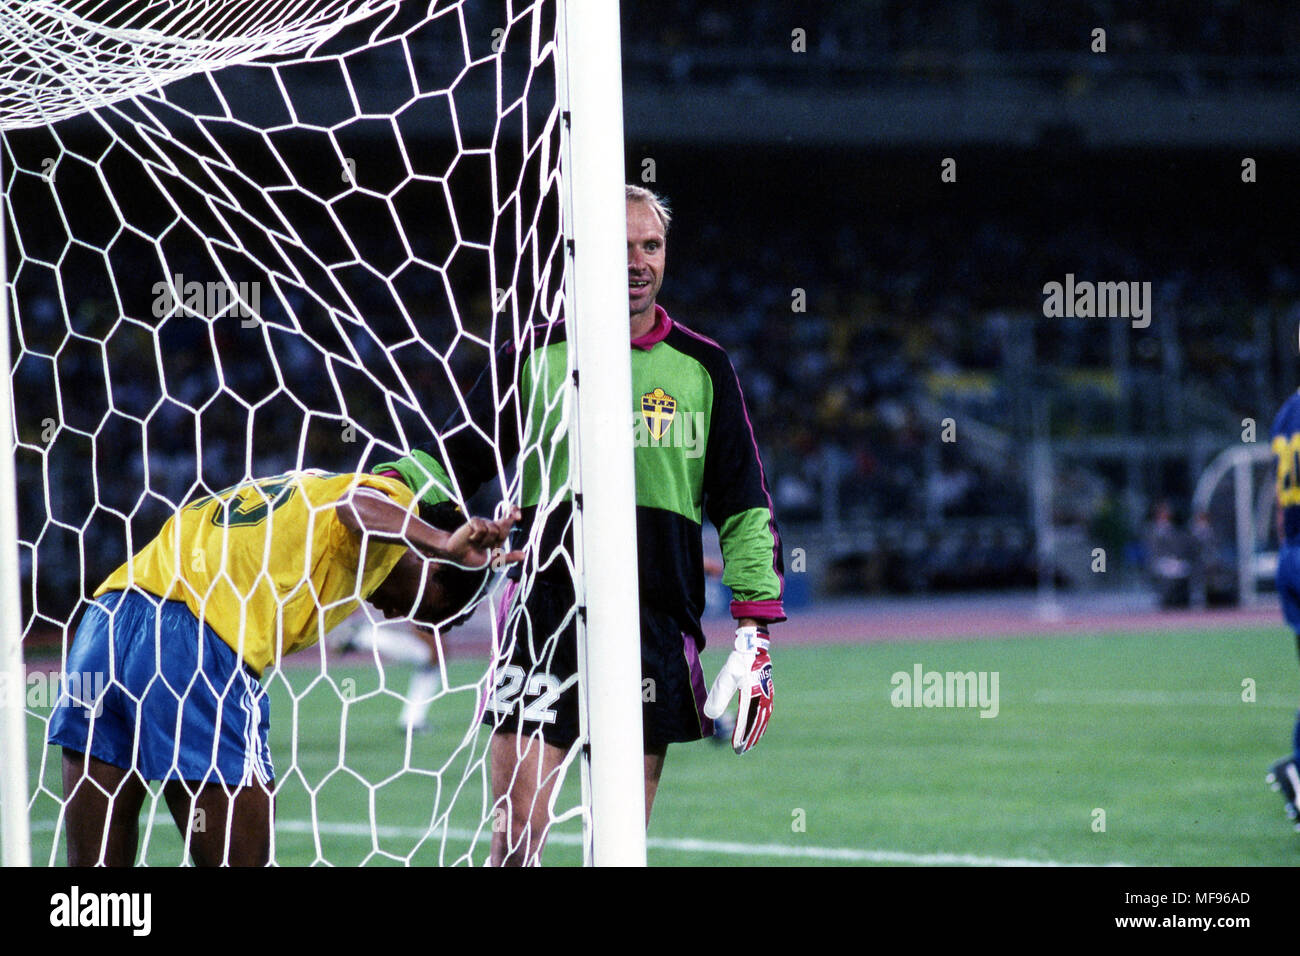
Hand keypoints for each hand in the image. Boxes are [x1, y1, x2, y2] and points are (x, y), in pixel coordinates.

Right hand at [440, 505, 523, 568]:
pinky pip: (482, 529)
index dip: (514, 512)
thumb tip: (523, 555)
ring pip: (493, 530)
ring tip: (476, 544)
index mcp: (498, 532)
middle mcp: (492, 525)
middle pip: (505, 525)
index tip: (518, 517)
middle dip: (498, 539)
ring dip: (485, 542)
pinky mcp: (474, 521)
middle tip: (486, 548)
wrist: (458, 557)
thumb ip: (508, 558)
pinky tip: (470, 539)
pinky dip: (477, 537)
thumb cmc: (475, 558)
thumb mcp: (494, 561)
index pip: (509, 517)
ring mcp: (483, 522)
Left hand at [703, 625, 772, 753]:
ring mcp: (767, 697)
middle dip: (749, 739)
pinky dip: (761, 724)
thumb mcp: (725, 679)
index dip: (741, 735)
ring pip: (762, 720)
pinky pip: (765, 714)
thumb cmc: (738, 664)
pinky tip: (757, 728)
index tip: (735, 747)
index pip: (745, 721)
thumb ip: (718, 697)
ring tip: (750, 744)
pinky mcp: (767, 694)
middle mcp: (762, 699)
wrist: (753, 649)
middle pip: (757, 724)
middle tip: (741, 751)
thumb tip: (710, 716)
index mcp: (751, 696)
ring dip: (756, 733)